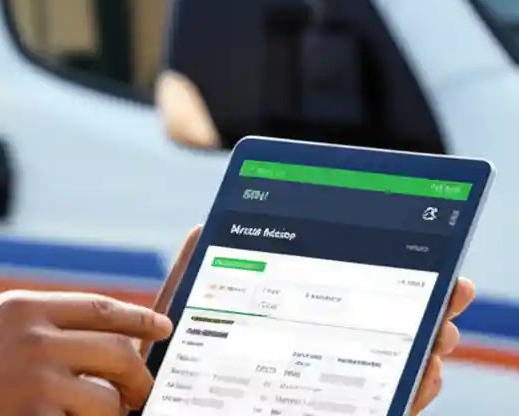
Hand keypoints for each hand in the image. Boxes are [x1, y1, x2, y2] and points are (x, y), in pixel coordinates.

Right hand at [0, 290, 172, 415]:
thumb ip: (34, 328)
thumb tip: (89, 340)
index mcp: (22, 308)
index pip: (99, 308)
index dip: (140, 320)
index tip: (163, 329)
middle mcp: (35, 336)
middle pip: (118, 352)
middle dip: (139, 379)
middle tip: (140, 394)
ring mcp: (37, 377)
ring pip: (108, 398)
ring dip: (112, 414)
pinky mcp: (35, 415)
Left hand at [146, 227, 478, 414]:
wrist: (170, 414)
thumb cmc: (173, 368)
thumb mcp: (183, 316)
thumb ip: (193, 271)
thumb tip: (203, 225)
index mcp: (290, 319)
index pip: (347, 290)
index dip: (387, 271)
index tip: (422, 252)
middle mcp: (316, 350)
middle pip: (384, 324)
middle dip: (426, 306)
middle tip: (452, 290)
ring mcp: (328, 385)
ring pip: (395, 366)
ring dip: (428, 348)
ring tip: (440, 333)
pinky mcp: (330, 411)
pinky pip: (385, 406)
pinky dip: (411, 393)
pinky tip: (422, 374)